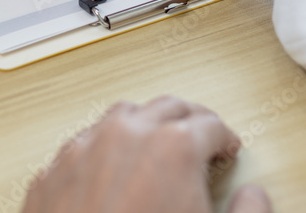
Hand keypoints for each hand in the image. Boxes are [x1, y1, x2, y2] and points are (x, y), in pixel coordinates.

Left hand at [22, 97, 273, 212]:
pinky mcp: (51, 173)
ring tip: (157, 147)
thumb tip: (254, 196)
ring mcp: (82, 150)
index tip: (227, 150)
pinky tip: (111, 170)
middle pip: (166, 108)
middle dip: (188, 121)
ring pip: (120, 117)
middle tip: (200, 138)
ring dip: (144, 125)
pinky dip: (103, 148)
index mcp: (173, 147)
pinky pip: (83, 144)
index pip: (211, 125)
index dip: (225, 138)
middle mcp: (124, 136)